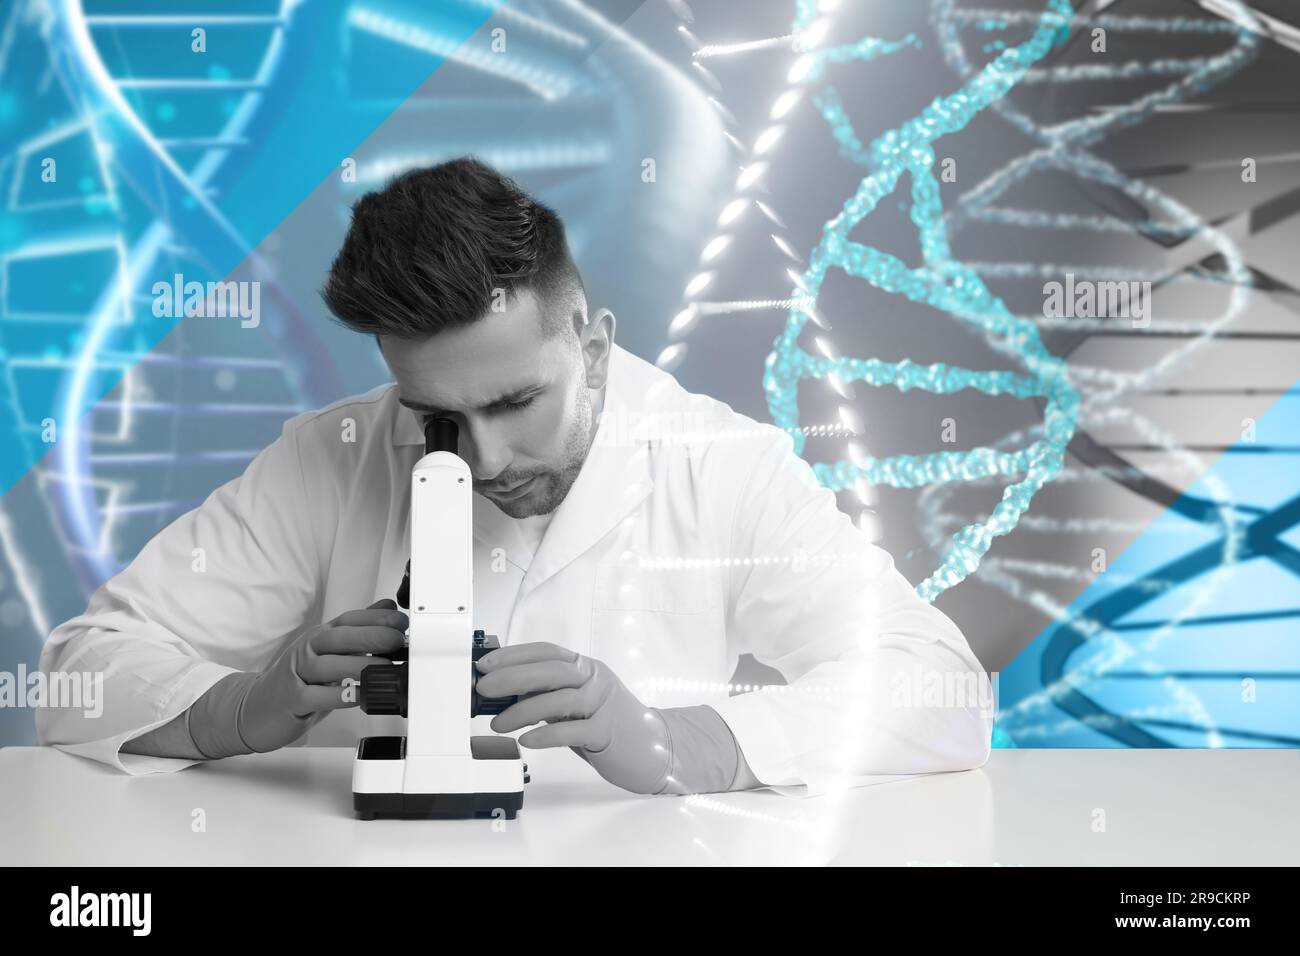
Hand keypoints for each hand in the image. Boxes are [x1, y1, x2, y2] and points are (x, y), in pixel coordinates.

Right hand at [235, 599, 407, 752]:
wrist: (255, 708)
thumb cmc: (299, 680)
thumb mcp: (328, 652)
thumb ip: (358, 631)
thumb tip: (388, 608)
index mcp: (320, 637)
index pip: (348, 621)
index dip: (376, 619)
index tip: (401, 623)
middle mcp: (308, 650)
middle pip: (338, 637)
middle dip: (370, 636)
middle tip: (396, 641)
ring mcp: (297, 674)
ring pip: (327, 666)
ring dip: (358, 665)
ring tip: (384, 668)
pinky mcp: (292, 700)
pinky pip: (316, 696)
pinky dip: (338, 696)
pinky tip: (358, 695)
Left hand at [474, 642, 670, 794]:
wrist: (652, 748)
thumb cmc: (606, 725)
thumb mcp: (574, 705)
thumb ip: (547, 696)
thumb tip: (503, 694)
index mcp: (585, 668)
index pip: (546, 652)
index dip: (513, 655)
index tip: (485, 665)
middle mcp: (595, 679)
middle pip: (551, 670)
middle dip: (512, 677)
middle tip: (484, 688)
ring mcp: (604, 704)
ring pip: (561, 700)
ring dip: (523, 710)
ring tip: (498, 724)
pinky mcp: (608, 732)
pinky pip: (574, 730)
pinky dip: (547, 734)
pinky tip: (527, 740)